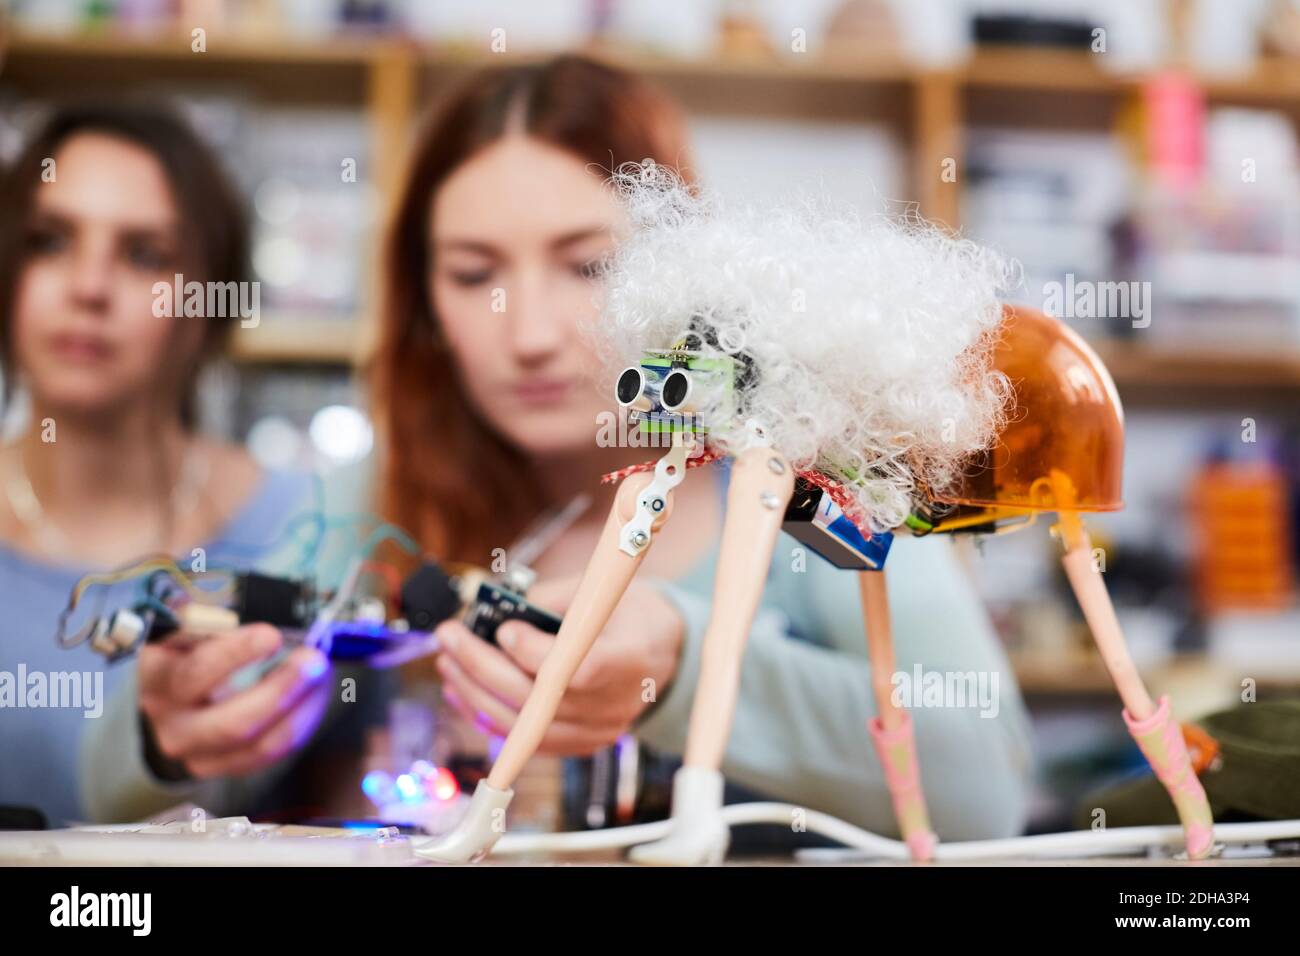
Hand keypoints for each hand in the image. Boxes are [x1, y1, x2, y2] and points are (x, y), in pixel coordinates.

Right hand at [138, 623, 330, 778]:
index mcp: (156, 678)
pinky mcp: (221, 765)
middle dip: (282, 690)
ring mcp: (195, 752)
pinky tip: (313, 696)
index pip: (195, 674)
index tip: (272, 635)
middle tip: (314, 660)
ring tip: (322, 675)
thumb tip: (276, 617)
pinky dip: (300, 723)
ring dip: (301, 709)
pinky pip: (269, 754)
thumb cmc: (193, 641)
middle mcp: (170, 723)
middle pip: (231, 724)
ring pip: (258, 746)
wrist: (175, 681)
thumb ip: (225, 621)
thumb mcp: (196, 620)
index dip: (237, 654)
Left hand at [434, 577, 684, 755]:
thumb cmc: (629, 615)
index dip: (534, 654)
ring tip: (448, 661)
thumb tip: (492, 610)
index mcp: (631, 658)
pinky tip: (463, 690)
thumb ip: (549, 602)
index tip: (504, 629)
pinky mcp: (581, 745)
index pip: (580, 669)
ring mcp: (598, 731)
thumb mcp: (599, 593)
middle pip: (540, 699)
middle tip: (449, 637)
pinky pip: (526, 739)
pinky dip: (488, 716)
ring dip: (474, 693)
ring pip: (524, 725)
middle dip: (482, 666)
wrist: (664, 655)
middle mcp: (616, 704)